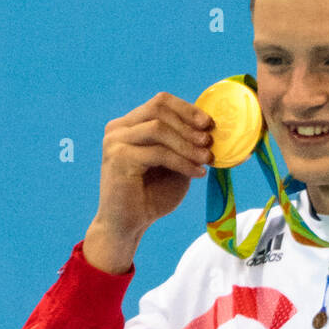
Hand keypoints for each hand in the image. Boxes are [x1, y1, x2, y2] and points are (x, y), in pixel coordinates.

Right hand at [89, 91, 215, 251]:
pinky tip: (198, 174)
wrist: (128, 225)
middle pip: (159, 109)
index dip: (187, 109)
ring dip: (187, 143)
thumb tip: (212, 129)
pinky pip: (158, 152)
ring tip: (206, 159)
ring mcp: (115, 141)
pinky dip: (182, 162)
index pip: (160, 102)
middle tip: (210, 141)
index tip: (210, 124)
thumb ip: (185, 145)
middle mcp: (118, 128)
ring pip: (159, 129)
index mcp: (130, 125)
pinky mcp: (119, 158)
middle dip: (188, 124)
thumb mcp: (175, 165)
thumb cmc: (152, 196)